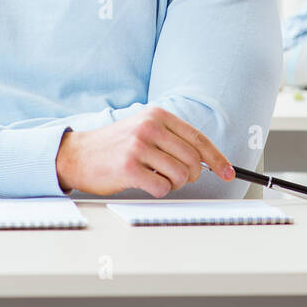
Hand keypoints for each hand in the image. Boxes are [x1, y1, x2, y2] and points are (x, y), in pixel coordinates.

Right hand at [55, 107, 234, 197]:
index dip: (217, 158)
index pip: (198, 138)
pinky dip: (159, 190)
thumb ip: (172, 139)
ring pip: (180, 176)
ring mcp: (138, 146)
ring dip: (173, 184)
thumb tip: (207, 161)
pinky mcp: (129, 167)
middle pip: (193, 160)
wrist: (77, 155)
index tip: (228, 171)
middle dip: (191, 175)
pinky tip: (145, 183)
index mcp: (157, 115)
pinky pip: (162, 188)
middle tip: (176, 178)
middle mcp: (149, 127)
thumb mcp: (144, 129)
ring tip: (156, 177)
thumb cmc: (114, 146)